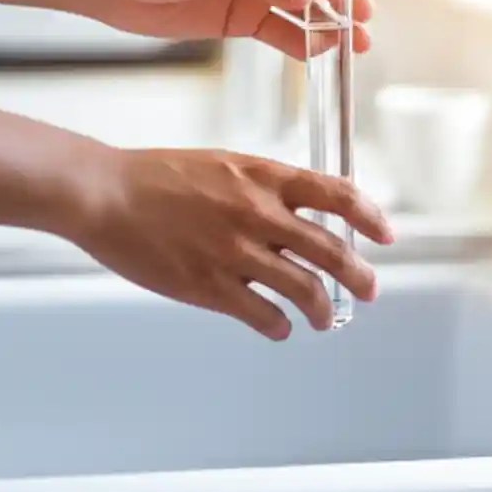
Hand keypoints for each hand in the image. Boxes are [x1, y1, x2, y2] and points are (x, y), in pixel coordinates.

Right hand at [71, 148, 393, 339]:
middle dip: (359, 276)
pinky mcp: (210, 287)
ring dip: (323, 310)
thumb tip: (301, 211)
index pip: (338, 195)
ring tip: (323, 319)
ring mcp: (236, 253)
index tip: (386, 234)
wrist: (105, 194)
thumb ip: (265, 186)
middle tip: (370, 289)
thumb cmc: (158, 177)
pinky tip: (280, 327)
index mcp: (264, 177)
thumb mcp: (224, 164)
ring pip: (305, 289)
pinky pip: (263, 316)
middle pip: (332, 250)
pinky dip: (280, 326)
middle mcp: (259, 214)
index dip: (370, 217)